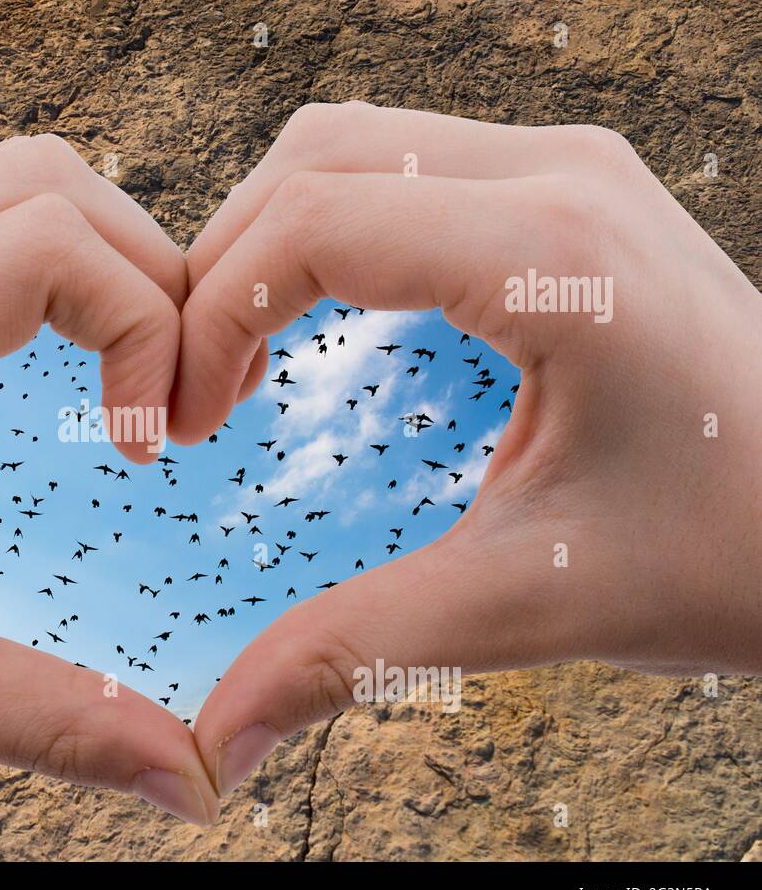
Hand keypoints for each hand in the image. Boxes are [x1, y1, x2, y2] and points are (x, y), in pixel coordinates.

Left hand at [0, 136, 220, 824]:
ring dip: (103, 249)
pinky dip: (47, 243)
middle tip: (171, 400)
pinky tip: (59, 338)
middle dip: (150, 278)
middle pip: (50, 185)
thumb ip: (41, 720)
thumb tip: (189, 776)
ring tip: (133, 362)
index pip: (45, 248)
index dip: (146, 328)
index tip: (153, 445)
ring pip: (12, 172)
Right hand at [172, 102, 761, 796]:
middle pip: (316, 163)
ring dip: (272, 242)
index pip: (312, 224)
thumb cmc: (733, 552)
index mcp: (552, 256)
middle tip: (196, 394)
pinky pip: (405, 168)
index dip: (209, 316)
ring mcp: (572, 170)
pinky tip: (321, 323)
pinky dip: (331, 233)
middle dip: (223, 270)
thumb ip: (353, 655)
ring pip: (353, 148)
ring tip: (241, 355)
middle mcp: (562, 176)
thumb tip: (216, 741)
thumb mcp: (528, 601)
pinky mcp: (571, 193)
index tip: (182, 422)